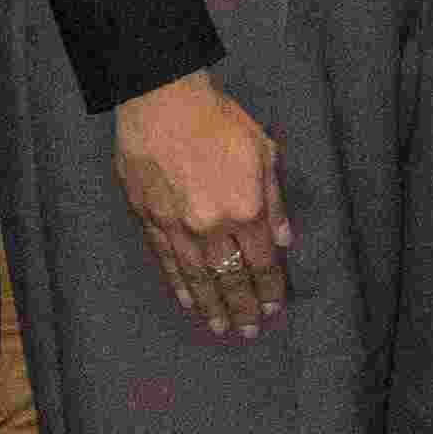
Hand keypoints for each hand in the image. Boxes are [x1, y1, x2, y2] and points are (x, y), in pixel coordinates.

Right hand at [110, 70, 295, 341]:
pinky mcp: (148, 218)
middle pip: (229, 278)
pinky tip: (187, 300)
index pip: (262, 262)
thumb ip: (275, 202)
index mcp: (245, 210)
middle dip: (242, 306)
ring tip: (220, 326)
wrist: (161, 102)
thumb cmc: (220, 121)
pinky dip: (178, 283)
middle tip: (248, 331)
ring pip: (195, 276)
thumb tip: (284, 240)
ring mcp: (176, 225)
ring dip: (209, 304)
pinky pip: (165, 261)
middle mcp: (211, 226)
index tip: (274, 309)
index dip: (270, 288)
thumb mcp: (265, 154)